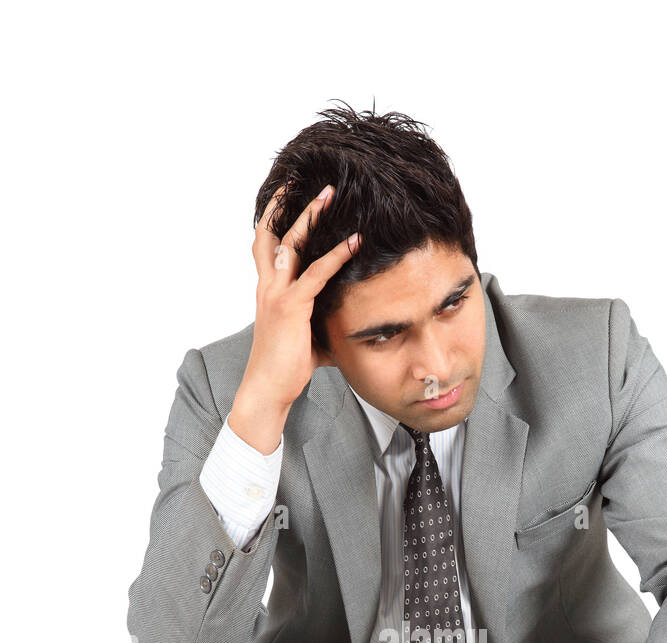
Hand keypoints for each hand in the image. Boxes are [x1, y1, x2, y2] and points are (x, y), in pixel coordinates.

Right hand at [238, 183, 361, 412]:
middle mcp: (268, 286)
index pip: (268, 244)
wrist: (267, 389)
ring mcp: (277, 294)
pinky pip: (316, 274)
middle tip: (315, 184)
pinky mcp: (290, 306)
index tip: (290, 195)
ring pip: (292, 244)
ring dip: (311, 217)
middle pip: (275, 233)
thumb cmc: (286, 367)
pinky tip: (354, 243)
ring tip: (330, 195)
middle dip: (292, 205)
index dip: (276, 218)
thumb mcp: (309, 338)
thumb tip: (353, 325)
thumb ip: (326, 324)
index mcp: (268, 289)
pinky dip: (336, 256)